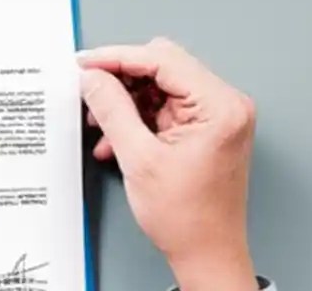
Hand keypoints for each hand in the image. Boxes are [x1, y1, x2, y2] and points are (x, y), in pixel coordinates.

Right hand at [78, 38, 257, 290]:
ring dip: (126, 100)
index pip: (162, 60)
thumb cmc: (187, 218)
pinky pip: (164, 106)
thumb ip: (113, 109)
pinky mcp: (205, 128)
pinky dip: (137, 116)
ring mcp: (217, 116)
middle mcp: (225, 105)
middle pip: (162, 67)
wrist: (207, 254)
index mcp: (219, 107)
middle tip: (89, 91)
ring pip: (159, 85)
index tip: (85, 64)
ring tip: (101, 123)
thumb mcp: (139, 158)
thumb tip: (93, 77)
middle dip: (121, 79)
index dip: (117, 58)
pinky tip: (116, 137)